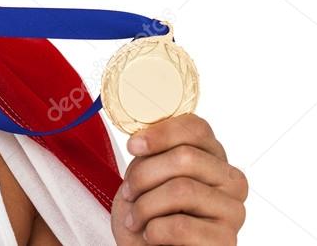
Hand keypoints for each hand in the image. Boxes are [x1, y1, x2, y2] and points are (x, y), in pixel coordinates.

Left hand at [110, 113, 247, 243]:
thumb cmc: (149, 211)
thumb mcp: (148, 175)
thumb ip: (153, 152)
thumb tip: (140, 138)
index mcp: (214, 157)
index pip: (196, 128)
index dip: (161, 133)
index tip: (133, 146)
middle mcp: (232, 181)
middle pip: (186, 157)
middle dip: (144, 175)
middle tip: (128, 192)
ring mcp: (234, 211)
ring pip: (182, 190)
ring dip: (145, 206)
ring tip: (135, 218)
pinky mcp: (225, 241)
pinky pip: (180, 226)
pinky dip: (154, 231)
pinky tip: (151, 235)